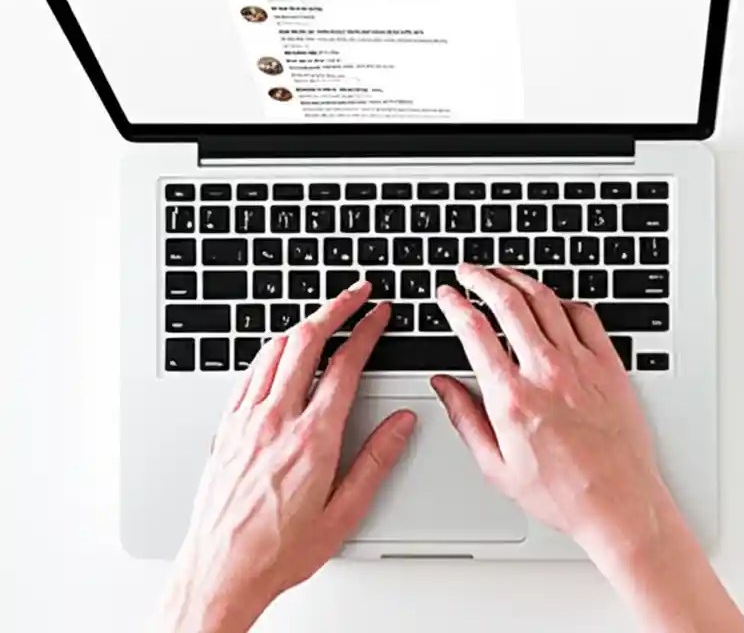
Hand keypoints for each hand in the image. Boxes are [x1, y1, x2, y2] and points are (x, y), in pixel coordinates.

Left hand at [155, 282, 416, 632]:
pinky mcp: (226, 430)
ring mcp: (245, 422)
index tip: (380, 314)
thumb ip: (376, 461)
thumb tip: (402, 425)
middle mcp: (275, 421)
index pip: (345, 366)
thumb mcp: (344, 513)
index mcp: (312, 439)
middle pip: (306, 342)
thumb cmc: (278, 551)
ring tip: (323, 315)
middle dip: (335, 308)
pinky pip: (249, 375)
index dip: (366, 331)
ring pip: (273, 351)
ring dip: (302, 325)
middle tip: (355, 292)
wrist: (221, 572)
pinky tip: (280, 353)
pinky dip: (271, 352)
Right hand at [432, 264, 665, 550]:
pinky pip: (585, 316)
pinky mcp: (609, 365)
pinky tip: (554, 302)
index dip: (455, 303)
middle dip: (482, 278)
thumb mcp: (496, 466)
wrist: (617, 502)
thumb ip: (465, 418)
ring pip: (546, 300)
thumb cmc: (561, 492)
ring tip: (504, 275)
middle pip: (508, 302)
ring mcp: (580, 364)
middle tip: (469, 271)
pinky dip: (564, 301)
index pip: (474, 330)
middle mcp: (545, 372)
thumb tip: (443, 385)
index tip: (447, 293)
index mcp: (511, 397)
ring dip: (519, 279)